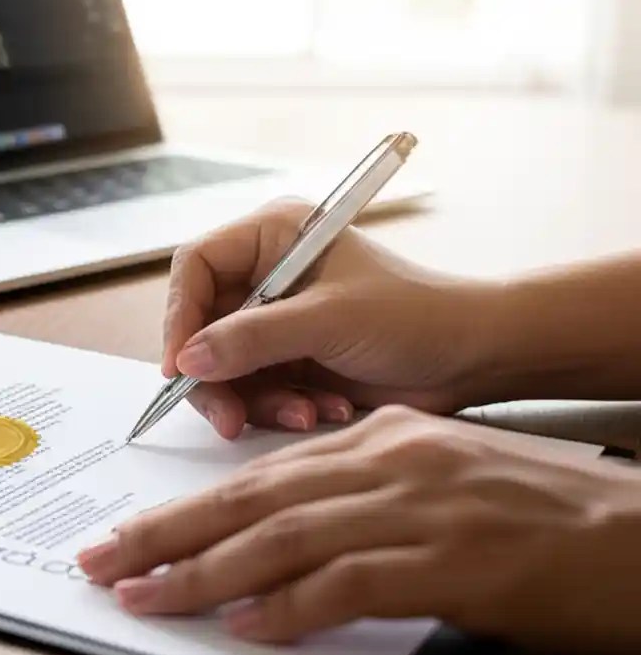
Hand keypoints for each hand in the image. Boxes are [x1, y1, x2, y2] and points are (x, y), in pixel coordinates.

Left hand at [77, 407, 640, 654]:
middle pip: (251, 498)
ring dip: (202, 572)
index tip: (135, 533)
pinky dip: (287, 606)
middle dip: (166, 533)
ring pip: (281, 537)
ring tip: (145, 595)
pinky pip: (345, 583)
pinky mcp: (450, 561)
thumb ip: (362, 503)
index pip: (262, 475)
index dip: (190, 508)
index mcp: (384, 439)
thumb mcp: (440, 488)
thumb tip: (286, 545)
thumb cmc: (545, 519)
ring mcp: (419, 507)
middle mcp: (390, 461)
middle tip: (103, 560)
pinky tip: (245, 624)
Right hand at [164, 198, 499, 438]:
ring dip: (255, 400)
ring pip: (223, 367)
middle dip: (216, 377)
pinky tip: (324, 409)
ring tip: (304, 412)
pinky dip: (280, 408)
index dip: (180, 317)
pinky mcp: (290, 360)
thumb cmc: (415, 316)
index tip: (180, 367)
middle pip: (200, 326)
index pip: (195, 269)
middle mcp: (266, 274)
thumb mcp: (328, 321)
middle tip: (230, 418)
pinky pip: (254, 391)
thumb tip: (187, 360)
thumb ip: (252, 338)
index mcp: (273, 236)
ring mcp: (276, 320)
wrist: (474, 358)